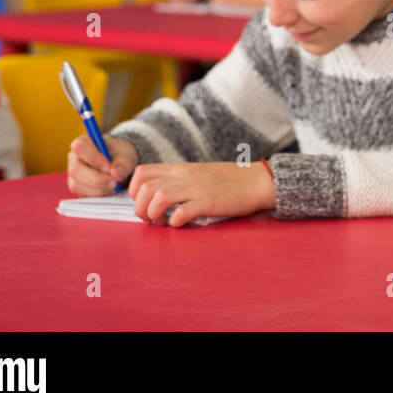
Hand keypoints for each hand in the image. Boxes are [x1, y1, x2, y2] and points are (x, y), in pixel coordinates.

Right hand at [68, 135, 139, 195]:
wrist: (120, 166)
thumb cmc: (120, 155)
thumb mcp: (127, 155)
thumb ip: (123, 163)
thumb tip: (115, 173)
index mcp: (83, 142)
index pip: (80, 147)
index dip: (93, 158)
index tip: (109, 167)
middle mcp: (74, 159)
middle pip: (75, 170)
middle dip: (96, 179)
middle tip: (115, 183)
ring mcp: (73, 175)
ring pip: (78, 185)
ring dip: (99, 189)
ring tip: (115, 187)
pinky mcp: (77, 188)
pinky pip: (82, 195)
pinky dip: (98, 195)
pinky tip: (110, 191)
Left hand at [127, 160, 275, 225]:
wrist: (258, 181)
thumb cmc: (230, 181)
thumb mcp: (199, 173)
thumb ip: (179, 180)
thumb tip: (157, 196)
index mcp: (180, 168)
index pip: (141, 173)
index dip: (134, 192)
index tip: (144, 204)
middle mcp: (184, 175)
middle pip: (144, 188)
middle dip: (140, 208)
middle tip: (151, 219)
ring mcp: (196, 188)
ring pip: (158, 198)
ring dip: (154, 215)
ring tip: (163, 223)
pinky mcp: (209, 202)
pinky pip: (181, 212)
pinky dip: (175, 222)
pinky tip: (182, 224)